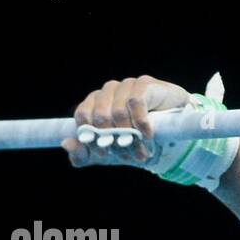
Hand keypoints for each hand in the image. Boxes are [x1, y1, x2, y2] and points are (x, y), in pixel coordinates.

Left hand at [62, 75, 191, 166]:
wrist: (173, 127)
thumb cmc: (137, 138)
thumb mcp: (111, 152)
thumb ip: (86, 154)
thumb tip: (67, 144)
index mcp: (95, 102)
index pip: (82, 116)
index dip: (91, 136)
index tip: (104, 154)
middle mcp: (108, 91)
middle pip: (100, 116)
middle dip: (113, 141)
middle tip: (128, 156)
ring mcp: (126, 85)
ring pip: (118, 112)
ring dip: (130, 137)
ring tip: (142, 152)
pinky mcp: (143, 84)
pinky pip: (135, 104)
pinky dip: (140, 124)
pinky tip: (148, 135)